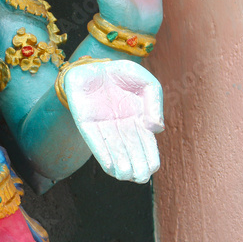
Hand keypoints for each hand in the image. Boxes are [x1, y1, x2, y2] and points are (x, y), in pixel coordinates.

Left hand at [65, 59, 163, 183]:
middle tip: (140, 177)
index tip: (153, 169)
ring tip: (126, 175)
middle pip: (130, 151)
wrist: (94, 64)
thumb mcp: (146, 82)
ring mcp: (102, 125)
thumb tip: (157, 129)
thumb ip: (155, 102)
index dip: (149, 157)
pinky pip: (94, 141)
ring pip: (113, 150)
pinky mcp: (85, 122)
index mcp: (137, 120)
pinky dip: (102, 153)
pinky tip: (110, 166)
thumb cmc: (122, 73)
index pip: (145, 144)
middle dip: (136, 166)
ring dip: (120, 164)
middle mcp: (120, 127)